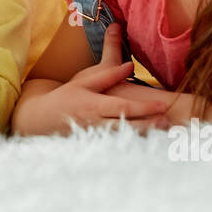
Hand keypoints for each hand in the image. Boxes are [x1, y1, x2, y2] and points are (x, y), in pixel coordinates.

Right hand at [10, 23, 171, 134]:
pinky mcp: (96, 144)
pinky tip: (149, 143)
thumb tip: (130, 65)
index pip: (123, 108)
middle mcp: (97, 123)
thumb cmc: (66, 97)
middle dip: (150, 125)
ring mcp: (97, 137)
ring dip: (145, 136)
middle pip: (128, 126)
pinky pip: (118, 145)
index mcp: (94, 106)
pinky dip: (134, 144)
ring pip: (125, 138)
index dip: (143, 108)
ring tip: (164, 132)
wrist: (43, 119)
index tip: (162, 105)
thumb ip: (108, 75)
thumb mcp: (84, 82)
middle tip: (169, 121)